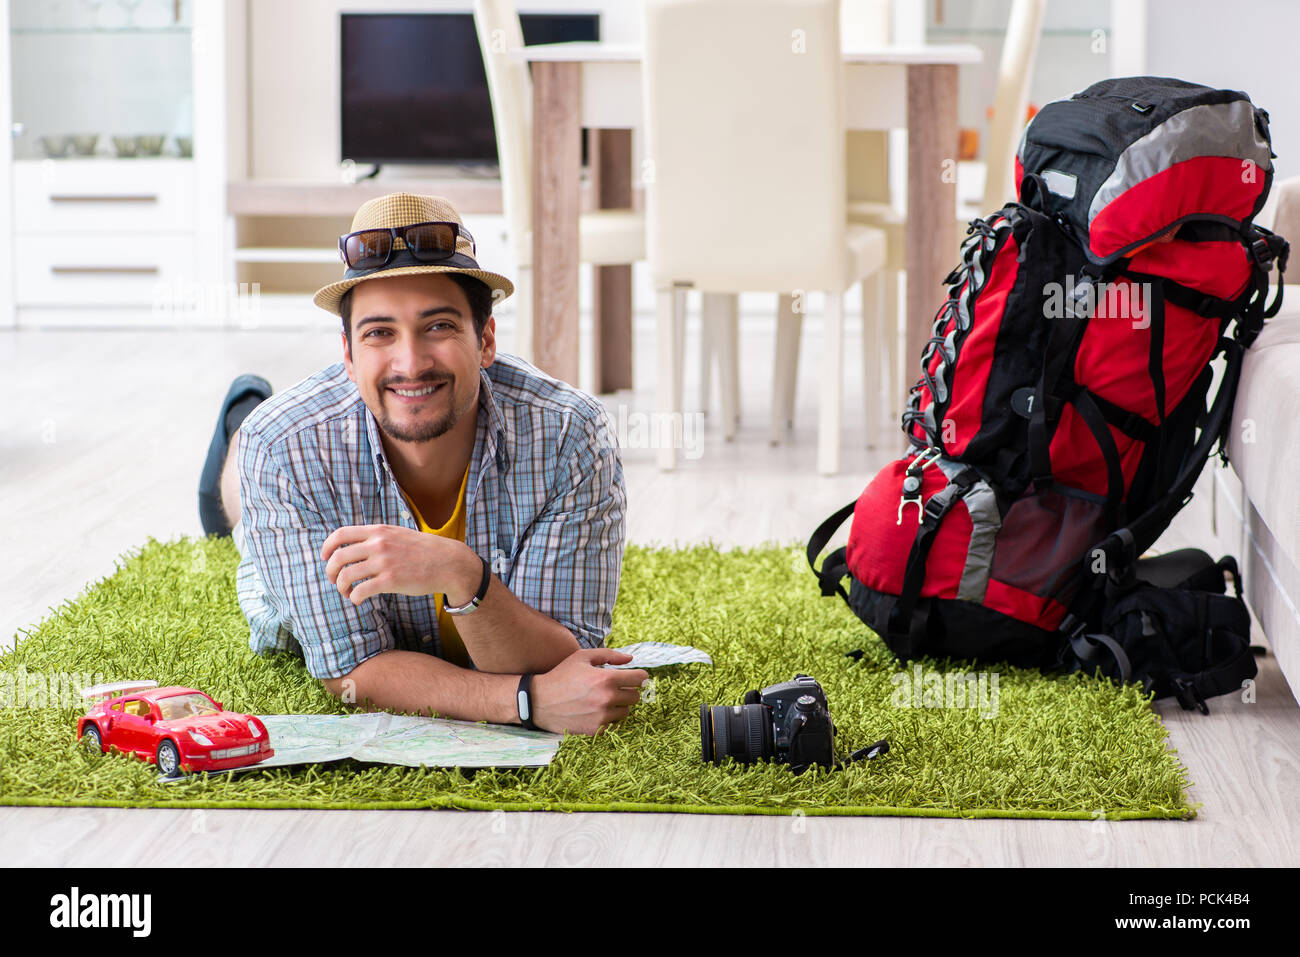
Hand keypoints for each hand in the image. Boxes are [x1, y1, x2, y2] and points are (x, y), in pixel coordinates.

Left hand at [320, 524, 476, 605]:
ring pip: (346, 576)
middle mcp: (378, 544)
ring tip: (347, 593)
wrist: (448, 563)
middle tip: (336, 581)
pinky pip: (360, 591)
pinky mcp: (390, 581)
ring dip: (341, 588)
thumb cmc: (424, 552)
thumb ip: (378, 537)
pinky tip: (358, 600)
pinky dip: (354, 598)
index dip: (327, 547)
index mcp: (379, 531)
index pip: (341, 534)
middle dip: (331, 572)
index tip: (325, 558)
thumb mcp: (398, 534)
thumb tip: (356, 547)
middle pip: (338, 557)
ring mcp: (384, 562)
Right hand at [530, 648, 649, 735]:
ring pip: (626, 712)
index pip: (639, 679)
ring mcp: (602, 717)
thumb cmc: (561, 675)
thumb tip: (631, 659)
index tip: (635, 677)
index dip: (639, 676)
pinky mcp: (596, 730)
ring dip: (619, 706)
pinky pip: (615, 725)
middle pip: (635, 697)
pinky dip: (610, 719)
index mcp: (606, 679)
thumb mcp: (582, 657)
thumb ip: (609, 655)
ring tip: (603, 700)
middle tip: (615, 688)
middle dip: (628, 690)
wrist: (539, 701)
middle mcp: (607, 699)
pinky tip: (597, 711)